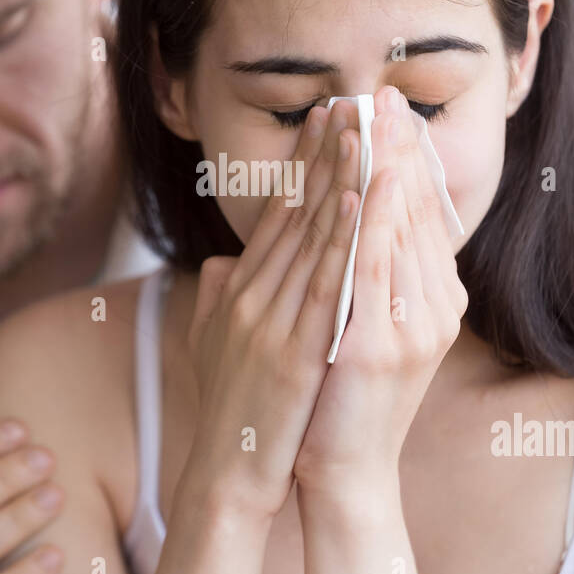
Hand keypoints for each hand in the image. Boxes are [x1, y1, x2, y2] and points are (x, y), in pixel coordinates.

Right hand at [181, 100, 362, 519]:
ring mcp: (269, 321)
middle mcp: (250, 294)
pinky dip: (340, 240)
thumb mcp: (214, 343)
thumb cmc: (229, 408)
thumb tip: (222, 263)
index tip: (326, 120)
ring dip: (337, 179)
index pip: (276, 213)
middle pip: (293, 211)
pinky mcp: (290, 352)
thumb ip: (219, 298)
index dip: (302, 163)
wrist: (227, 473)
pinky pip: (322, 285)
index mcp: (240, 290)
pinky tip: (358, 200)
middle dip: (323, 153)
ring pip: (310, 237)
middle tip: (347, 100)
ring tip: (359, 130)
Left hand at [295, 87, 468, 491]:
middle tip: (383, 95)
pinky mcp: (381, 345)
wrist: (341, 470)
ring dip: (386, 168)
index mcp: (426, 299)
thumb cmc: (338, 397)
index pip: (418, 216)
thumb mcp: (353, 326)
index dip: (402, 161)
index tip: (385, 113)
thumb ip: (355, 278)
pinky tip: (370, 178)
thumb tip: (338, 231)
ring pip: (401, 229)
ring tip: (373, 117)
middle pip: (417, 213)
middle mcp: (432, 306)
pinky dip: (376, 219)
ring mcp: (412, 326)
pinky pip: (378, 268)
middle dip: (398, 150)